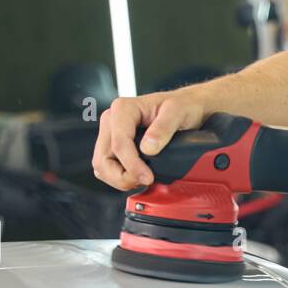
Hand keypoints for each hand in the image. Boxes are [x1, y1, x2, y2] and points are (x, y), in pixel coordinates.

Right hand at [92, 87, 208, 191]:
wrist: (185, 107)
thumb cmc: (181, 106)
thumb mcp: (178, 111)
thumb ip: (163, 128)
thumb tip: (148, 148)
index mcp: (123, 109)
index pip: (119, 143)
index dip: (132, 165)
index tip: (148, 177)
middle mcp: (112, 120)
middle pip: (103, 158)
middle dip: (122, 177)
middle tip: (145, 181)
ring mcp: (111, 134)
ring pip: (102, 166)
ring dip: (120, 179)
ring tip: (142, 179)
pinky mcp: (114, 147)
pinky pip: (108, 169)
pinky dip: (120, 178)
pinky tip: (137, 176)